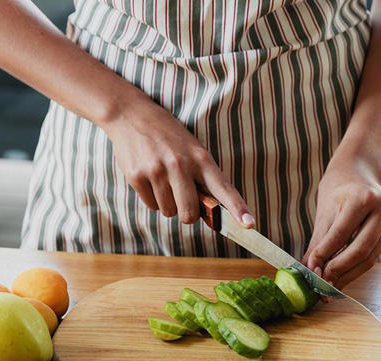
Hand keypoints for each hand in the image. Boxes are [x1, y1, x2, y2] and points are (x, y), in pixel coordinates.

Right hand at [103, 103, 254, 226]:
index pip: (223, 188)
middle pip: (190, 214)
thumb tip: (209, 211)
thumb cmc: (168, 135)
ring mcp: (157, 171)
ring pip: (169, 211)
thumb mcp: (191, 148)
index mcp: (200, 157)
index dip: (237, 209)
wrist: (131, 115)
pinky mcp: (137, 176)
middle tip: (184, 200)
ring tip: (163, 179)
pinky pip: (151, 206)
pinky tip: (149, 177)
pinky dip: (152, 198)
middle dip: (188, 215)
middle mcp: (180, 164)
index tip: (249, 225)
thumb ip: (202, 177)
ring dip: (168, 203)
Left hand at [303, 159, 380, 289]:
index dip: (324, 255)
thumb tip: (310, 269)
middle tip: (322, 285)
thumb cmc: (338, 189)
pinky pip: (374, 254)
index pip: (341, 234)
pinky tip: (343, 276)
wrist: (359, 171)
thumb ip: (318, 241)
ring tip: (331, 285)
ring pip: (370, 256)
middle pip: (360, 249)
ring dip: (348, 274)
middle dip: (339, 270)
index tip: (311, 270)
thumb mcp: (325, 211)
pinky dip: (356, 267)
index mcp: (363, 197)